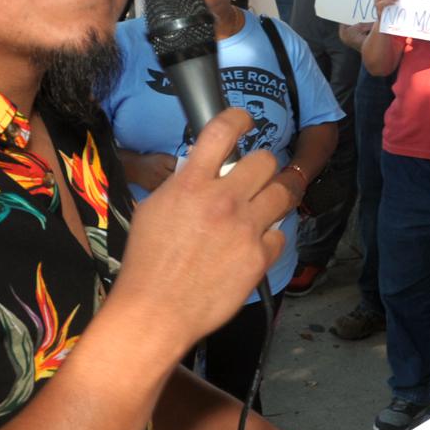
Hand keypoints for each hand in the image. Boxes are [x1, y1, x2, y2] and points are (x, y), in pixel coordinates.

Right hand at [109, 110, 293, 355]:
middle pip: (265, 161)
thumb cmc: (146, 264)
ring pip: (283, 193)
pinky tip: (254, 245)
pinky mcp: (259, 257)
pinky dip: (270, 238)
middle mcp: (223, 201)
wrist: (157, 310)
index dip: (239, 118)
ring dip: (276, 195)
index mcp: (191, 185)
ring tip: (266, 205)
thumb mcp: (153, 210)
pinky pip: (279, 235)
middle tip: (255, 179)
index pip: (222, 131)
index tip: (246, 121)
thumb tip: (198, 173)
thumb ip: (181, 187)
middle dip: (262, 166)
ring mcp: (245, 229)